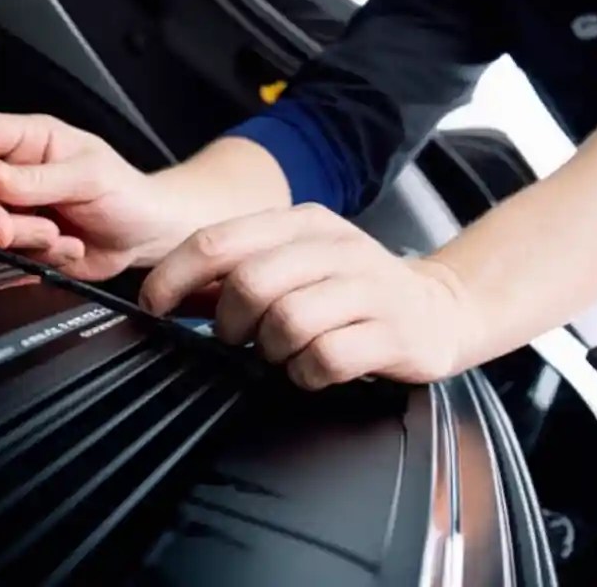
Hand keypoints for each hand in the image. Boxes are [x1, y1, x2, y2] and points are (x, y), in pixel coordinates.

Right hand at [0, 113, 178, 280]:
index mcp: (29, 138)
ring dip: (21, 238)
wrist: (144, 236)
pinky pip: (4, 252)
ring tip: (60, 236)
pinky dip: (36, 256)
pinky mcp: (18, 239)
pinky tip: (66, 246)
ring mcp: (13, 206)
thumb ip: (38, 179)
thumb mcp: (90, 178)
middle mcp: (13, 170)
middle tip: (11, 234)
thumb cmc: (126, 194)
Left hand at [138, 204, 477, 388]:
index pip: (216, 241)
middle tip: (237, 338)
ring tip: (283, 352)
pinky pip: (326, 358)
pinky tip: (312, 369)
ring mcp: (368, 288)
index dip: (173, 278)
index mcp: (300, 223)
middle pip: (248, 284)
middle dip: (228, 322)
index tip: (155, 306)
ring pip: (286, 321)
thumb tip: (169, 293)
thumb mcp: (294, 263)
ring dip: (270, 350)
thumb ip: (235, 272)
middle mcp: (334, 247)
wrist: (441, 306)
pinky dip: (306, 373)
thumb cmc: (351, 289)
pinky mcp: (393, 333)